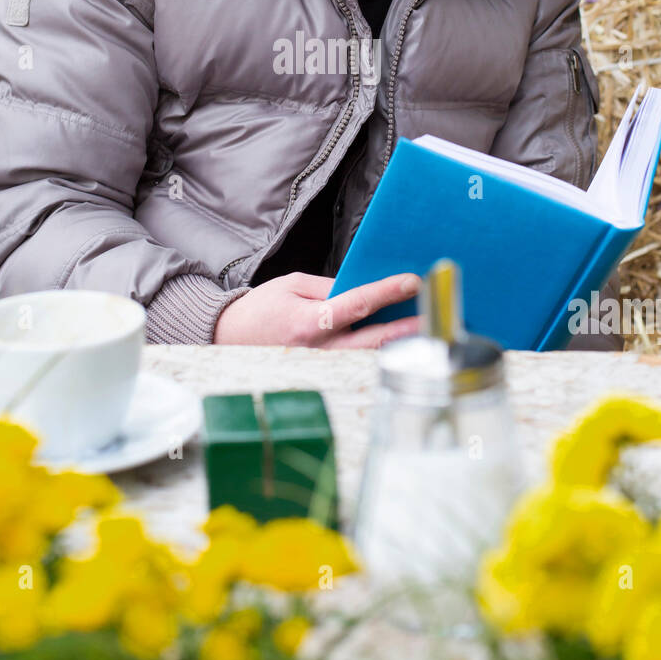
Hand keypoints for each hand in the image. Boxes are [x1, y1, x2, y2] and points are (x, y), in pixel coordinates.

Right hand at [212, 270, 421, 347]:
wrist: (228, 339)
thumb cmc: (260, 309)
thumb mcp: (291, 285)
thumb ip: (329, 287)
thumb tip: (362, 287)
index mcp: (308, 322)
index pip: (356, 304)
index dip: (386, 293)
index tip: (411, 282)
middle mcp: (318, 350)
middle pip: (372, 340)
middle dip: (406, 327)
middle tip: (433, 315)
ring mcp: (321, 368)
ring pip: (369, 359)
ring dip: (399, 345)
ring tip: (425, 332)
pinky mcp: (322, 377)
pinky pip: (357, 366)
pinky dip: (379, 357)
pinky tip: (399, 347)